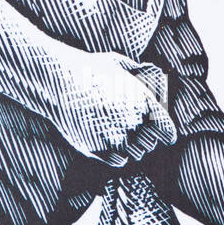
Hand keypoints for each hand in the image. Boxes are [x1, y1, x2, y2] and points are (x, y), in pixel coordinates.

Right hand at [54, 52, 176, 166]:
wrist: (57, 80)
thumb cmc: (87, 68)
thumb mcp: (118, 63)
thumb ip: (138, 72)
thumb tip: (153, 73)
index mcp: (144, 102)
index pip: (166, 130)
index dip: (165, 134)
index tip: (163, 136)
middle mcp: (133, 121)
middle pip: (150, 143)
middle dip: (144, 137)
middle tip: (131, 129)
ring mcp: (116, 137)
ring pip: (136, 153)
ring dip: (130, 146)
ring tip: (117, 133)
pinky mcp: (98, 149)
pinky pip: (119, 161)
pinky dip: (115, 154)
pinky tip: (107, 139)